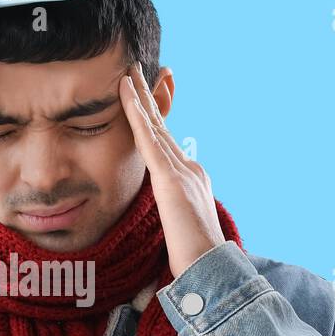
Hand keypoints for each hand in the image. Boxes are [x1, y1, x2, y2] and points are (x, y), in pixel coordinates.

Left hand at [119, 62, 225, 278]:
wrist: (208, 265)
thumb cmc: (194, 256)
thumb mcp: (180, 227)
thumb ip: (172, 212)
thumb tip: (166, 214)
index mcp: (190, 178)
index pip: (168, 142)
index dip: (155, 118)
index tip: (145, 97)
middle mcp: (189, 168)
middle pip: (162, 126)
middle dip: (149, 97)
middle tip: (136, 70)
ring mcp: (181, 171)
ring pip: (155, 126)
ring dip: (140, 97)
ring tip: (127, 72)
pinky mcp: (170, 178)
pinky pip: (148, 139)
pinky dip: (136, 114)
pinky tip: (126, 94)